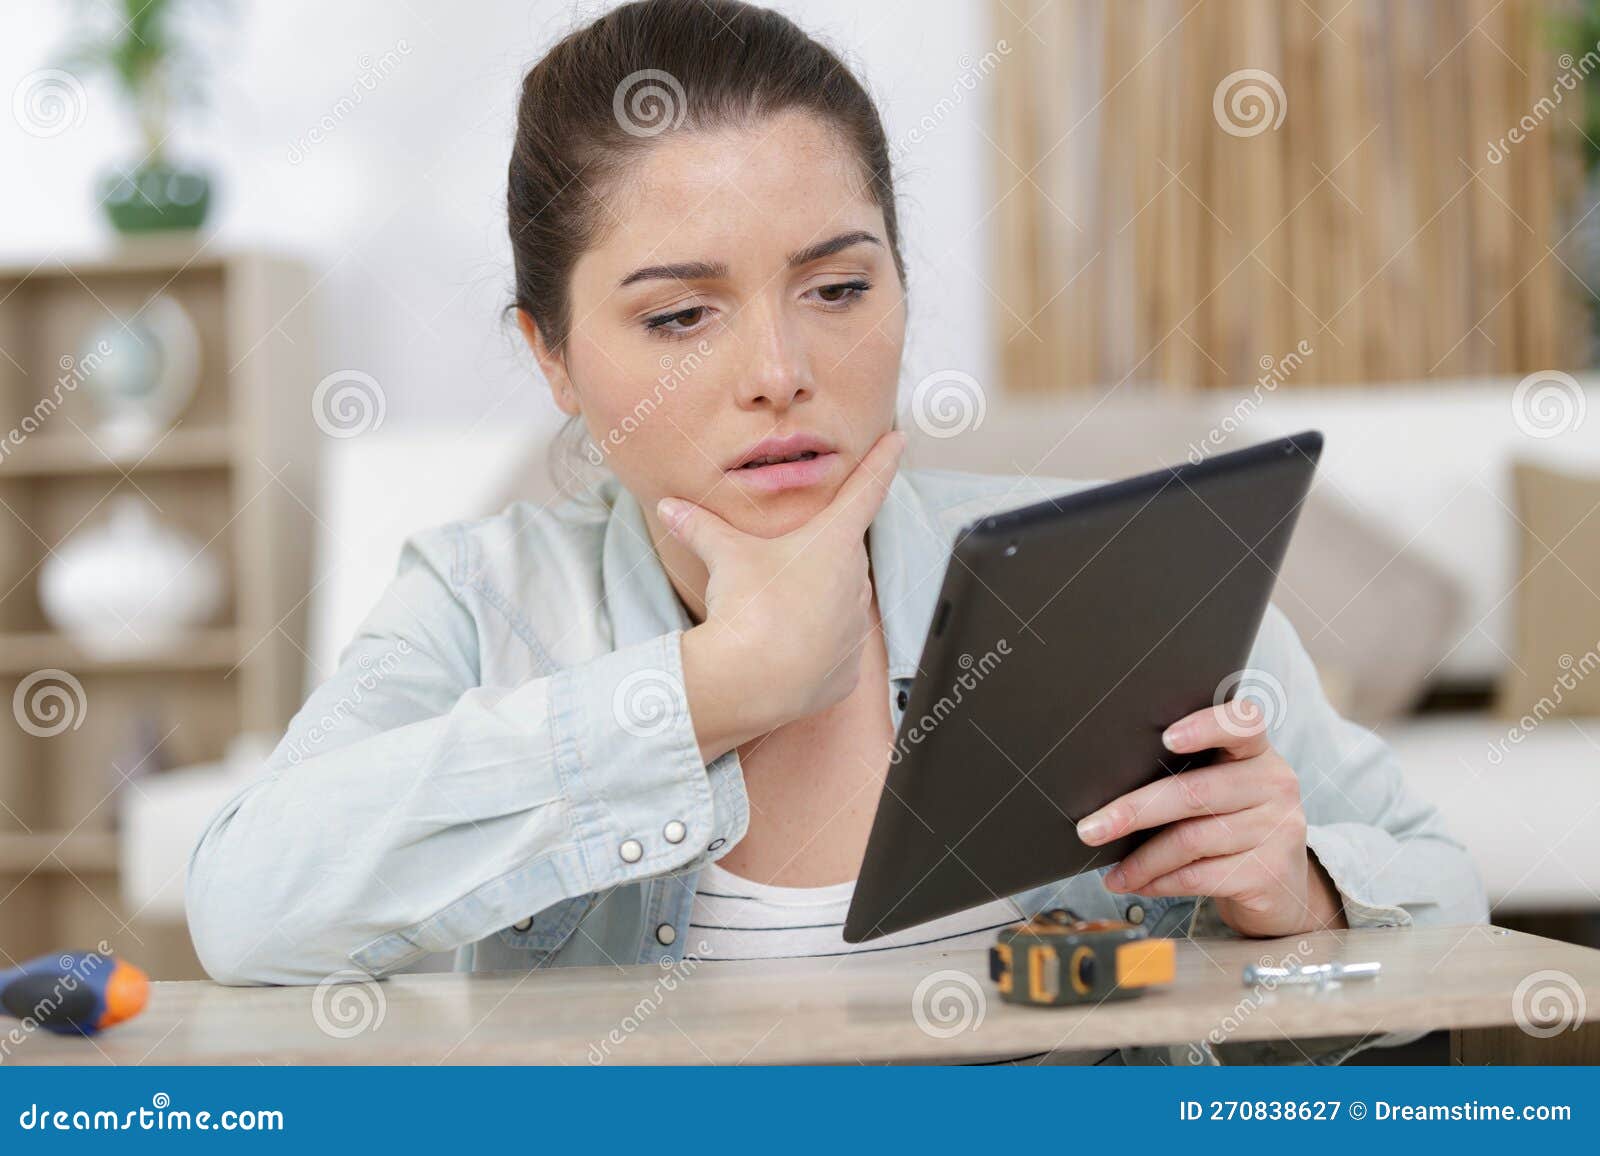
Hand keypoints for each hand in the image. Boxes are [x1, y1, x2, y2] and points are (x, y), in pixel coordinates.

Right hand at [663, 430, 905, 760]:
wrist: (752, 680)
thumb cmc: (748, 607)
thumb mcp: (724, 557)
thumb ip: (701, 527)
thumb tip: (668, 506)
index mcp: (835, 541)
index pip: (867, 488)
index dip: (883, 460)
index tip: (899, 438)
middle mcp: (856, 580)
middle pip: (844, 553)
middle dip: (819, 554)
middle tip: (784, 565)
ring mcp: (855, 628)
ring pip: (841, 600)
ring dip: (817, 599)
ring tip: (776, 612)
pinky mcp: (847, 669)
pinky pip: (834, 649)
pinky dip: (813, 646)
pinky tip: (785, 651)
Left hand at [1074, 700, 1346, 937]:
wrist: (1280, 889)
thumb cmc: (1232, 827)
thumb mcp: (1221, 791)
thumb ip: (1184, 776)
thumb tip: (1104, 789)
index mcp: (1257, 752)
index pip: (1242, 723)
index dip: (1205, 727)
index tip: (1166, 738)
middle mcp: (1274, 784)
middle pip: (1195, 792)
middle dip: (1133, 812)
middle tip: (1090, 829)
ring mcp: (1278, 829)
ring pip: (1191, 840)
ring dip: (1141, 860)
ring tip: (1114, 872)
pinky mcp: (1270, 873)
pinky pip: (1200, 876)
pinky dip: (1159, 882)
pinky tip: (1137, 884)